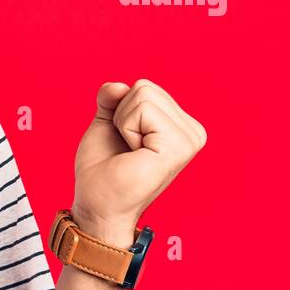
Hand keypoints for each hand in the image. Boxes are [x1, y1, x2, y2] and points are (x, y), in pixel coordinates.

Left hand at [72, 79, 207, 242]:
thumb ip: (113, 97)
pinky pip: (143, 109)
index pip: (145, 87)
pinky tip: (134, 155)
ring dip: (123, 123)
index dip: (121, 111)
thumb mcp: (107, 123)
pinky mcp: (179, 146)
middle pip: (145, 87)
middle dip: (122, 115)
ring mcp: (190, 140)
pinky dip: (126, 129)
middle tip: (125, 148)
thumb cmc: (103, 170)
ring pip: (143, 95)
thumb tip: (119, 85)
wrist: (97, 204)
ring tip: (130, 152)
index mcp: (181, 127)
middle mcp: (192, 132)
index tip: (124, 142)